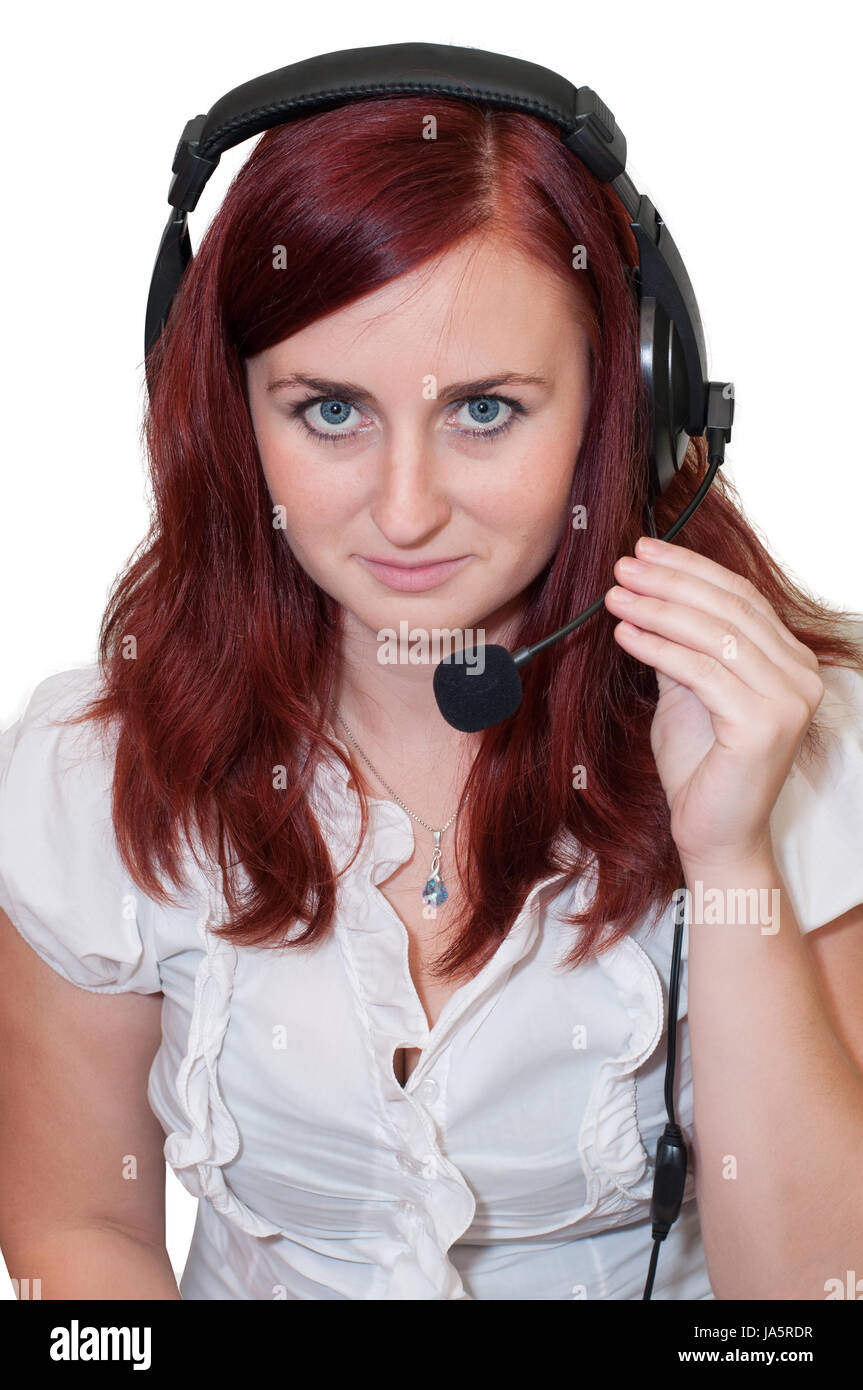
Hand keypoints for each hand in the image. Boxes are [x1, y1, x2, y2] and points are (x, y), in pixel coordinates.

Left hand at [604, 536, 824, 867]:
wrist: (714, 834)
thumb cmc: (700, 768)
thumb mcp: (687, 693)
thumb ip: (682, 647)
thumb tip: (650, 596)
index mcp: (790, 662)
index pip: (740, 597)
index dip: (691, 569)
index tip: (645, 550)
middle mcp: (800, 676)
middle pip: (729, 608)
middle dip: (670, 581)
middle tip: (623, 566)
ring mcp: (788, 700)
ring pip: (715, 635)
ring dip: (658, 609)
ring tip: (616, 596)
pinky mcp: (763, 724)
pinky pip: (701, 672)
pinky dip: (658, 648)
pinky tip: (625, 634)